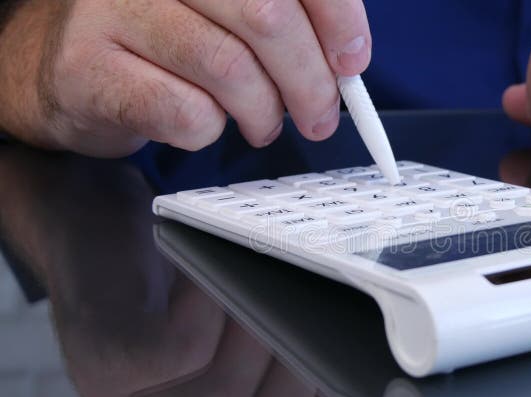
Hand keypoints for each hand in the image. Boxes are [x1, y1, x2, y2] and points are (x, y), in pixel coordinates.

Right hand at [0, 0, 370, 156]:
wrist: (58, 65)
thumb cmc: (158, 42)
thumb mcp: (223, 14)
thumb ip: (283, 23)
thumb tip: (345, 59)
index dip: (336, 17)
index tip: (352, 62)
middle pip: (266, 17)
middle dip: (309, 81)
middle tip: (320, 117)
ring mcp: (114, 10)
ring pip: (229, 68)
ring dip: (262, 112)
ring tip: (263, 125)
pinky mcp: (91, 67)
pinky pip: (185, 111)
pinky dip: (211, 131)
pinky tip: (204, 126)